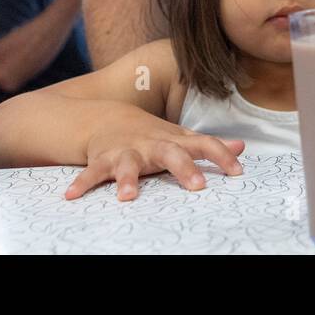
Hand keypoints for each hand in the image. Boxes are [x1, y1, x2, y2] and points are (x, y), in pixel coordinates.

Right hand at [65, 110, 245, 201]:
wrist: (110, 117)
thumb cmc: (152, 135)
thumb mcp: (181, 138)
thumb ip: (209, 145)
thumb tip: (242, 147)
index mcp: (174, 141)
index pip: (204, 144)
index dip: (221, 156)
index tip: (238, 173)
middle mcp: (153, 145)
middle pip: (171, 154)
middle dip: (184, 168)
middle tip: (197, 186)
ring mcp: (127, 151)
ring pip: (128, 164)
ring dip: (127, 179)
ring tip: (127, 196)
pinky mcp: (103, 159)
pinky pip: (92, 172)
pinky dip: (82, 183)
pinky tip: (72, 196)